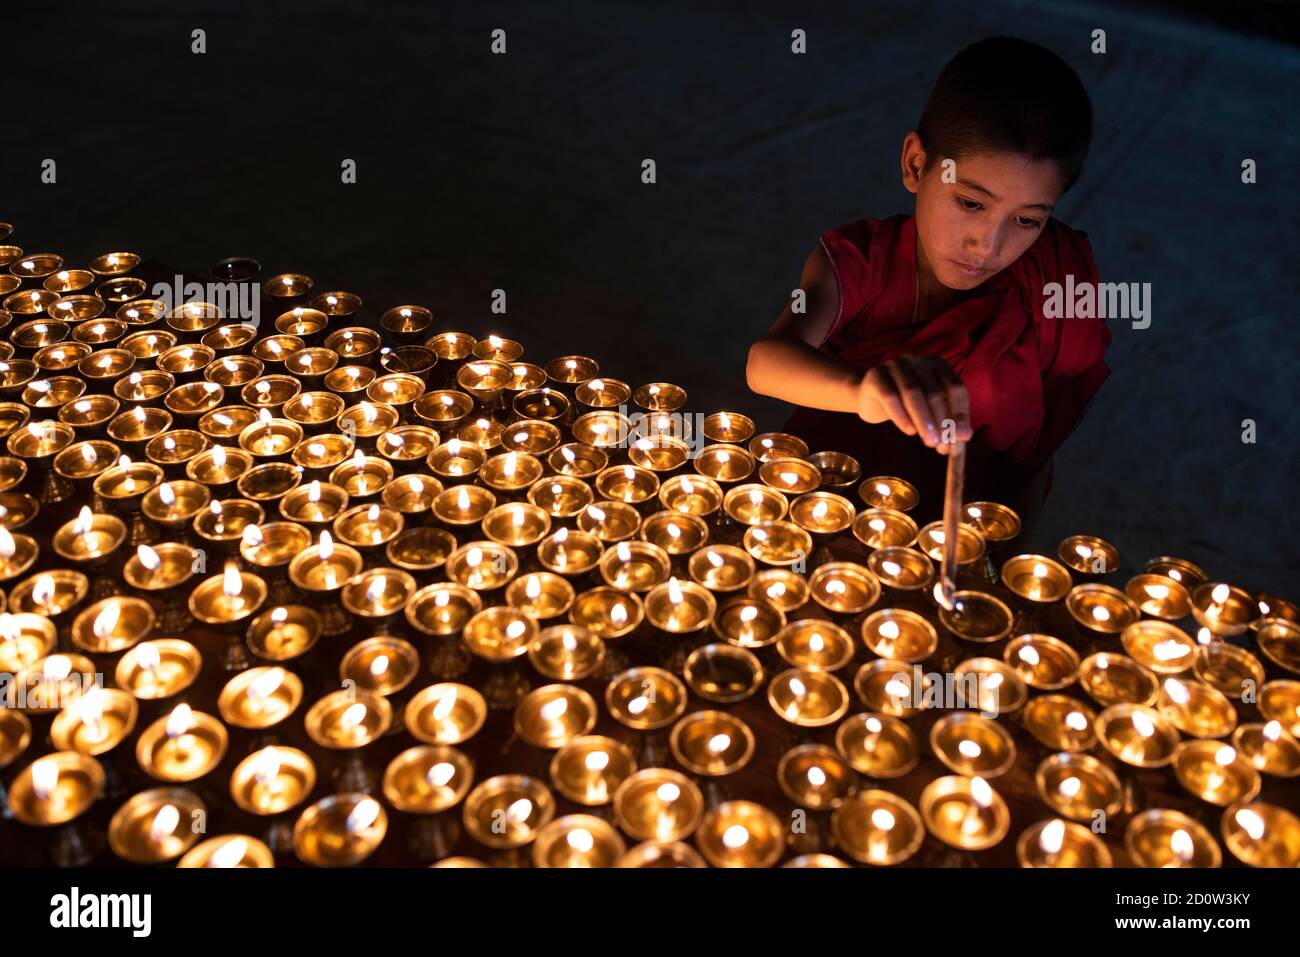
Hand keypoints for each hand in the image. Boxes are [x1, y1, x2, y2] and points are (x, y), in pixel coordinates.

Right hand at [856, 354, 972, 452]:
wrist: (869, 395)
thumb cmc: (905, 402)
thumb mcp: (929, 408)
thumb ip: (946, 419)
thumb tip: (964, 437)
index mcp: (938, 365)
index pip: (955, 388)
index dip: (960, 413)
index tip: (963, 437)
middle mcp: (918, 360)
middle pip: (934, 393)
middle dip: (941, 422)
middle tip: (943, 446)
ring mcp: (896, 365)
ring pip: (913, 394)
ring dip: (924, 421)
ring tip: (930, 442)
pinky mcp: (876, 375)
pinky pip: (890, 397)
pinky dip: (901, 416)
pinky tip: (909, 431)